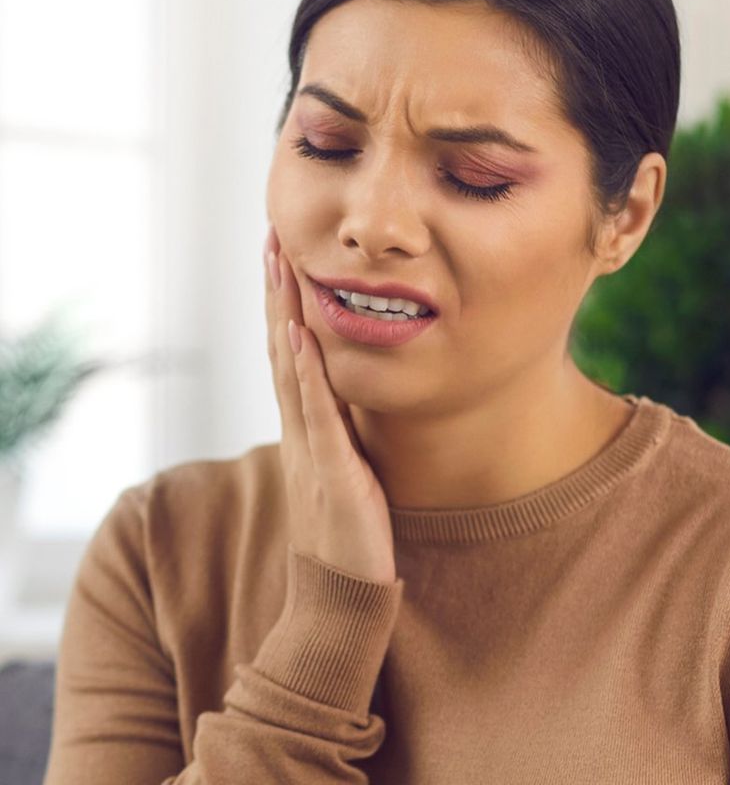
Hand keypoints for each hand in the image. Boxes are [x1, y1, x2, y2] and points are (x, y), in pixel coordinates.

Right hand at [263, 223, 396, 583]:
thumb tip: (346, 395)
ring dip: (285, 312)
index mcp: (306, 430)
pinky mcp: (331, 473)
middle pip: (281, 347)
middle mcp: (300, 432)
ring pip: (291, 369)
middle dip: (278, 290)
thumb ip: (340, 432)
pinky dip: (306, 372)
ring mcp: (311, 450)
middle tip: (273, 236)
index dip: (285, 303)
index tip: (285, 256)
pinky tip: (302, 332)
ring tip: (282, 261)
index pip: (289, 354)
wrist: (340, 601)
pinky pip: (317, 414)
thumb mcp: (344, 470)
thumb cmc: (348, 538)